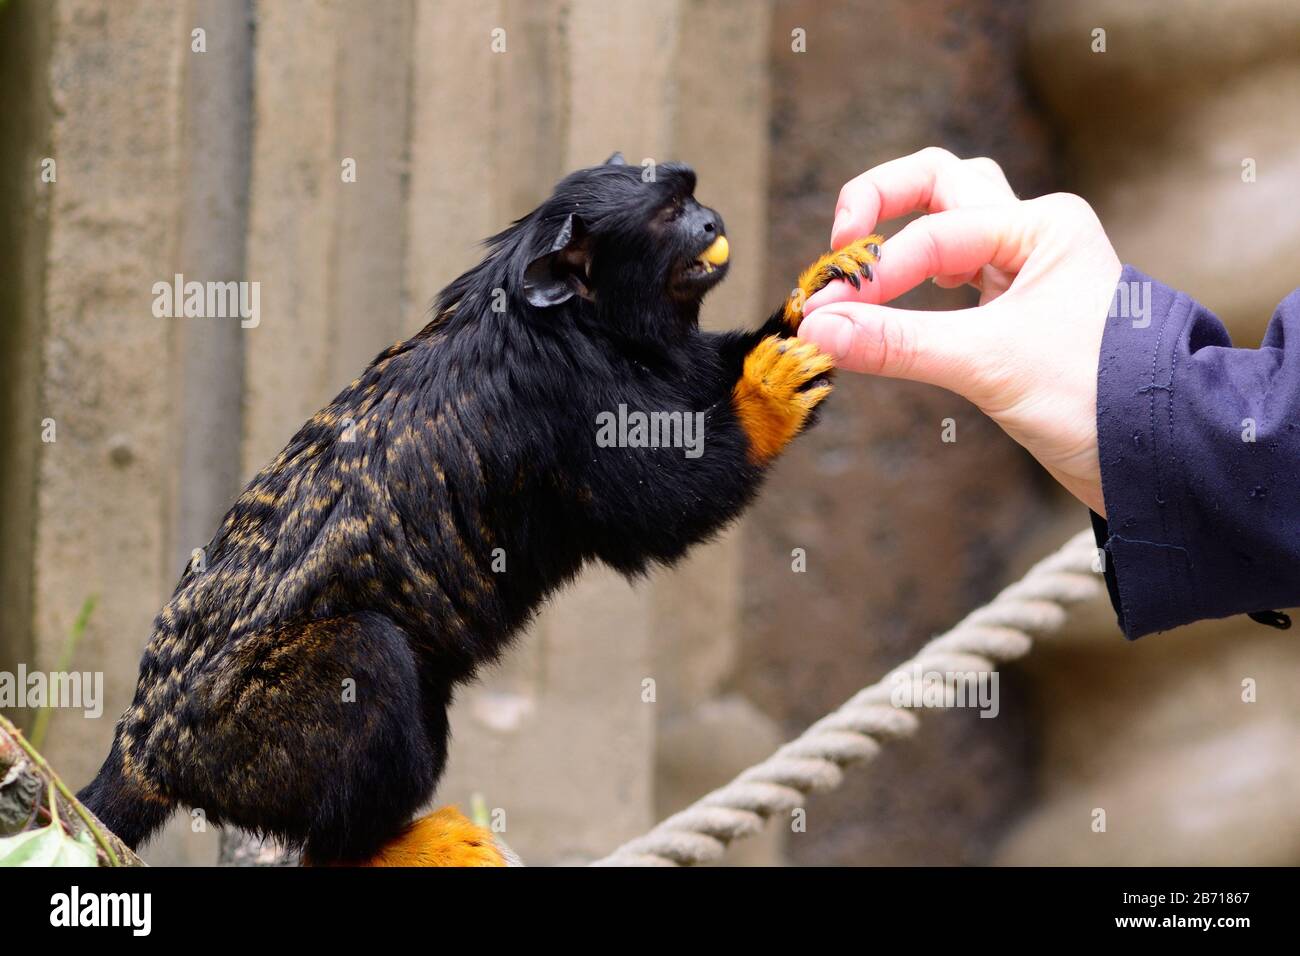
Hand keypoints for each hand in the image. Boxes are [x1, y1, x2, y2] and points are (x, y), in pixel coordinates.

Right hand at [798, 147, 1121, 515]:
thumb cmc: (1097, 397)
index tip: (823, 314)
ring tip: (858, 272)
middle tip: (838, 245)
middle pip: (939, 183)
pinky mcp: (1012, 310)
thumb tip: (817, 330)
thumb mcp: (987, 364)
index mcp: (1041, 226)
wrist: (1156, 454)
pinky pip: (951, 270)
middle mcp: (1032, 234)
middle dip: (881, 200)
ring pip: (947, 218)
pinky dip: (912, 278)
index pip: (934, 233)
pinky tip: (890, 304)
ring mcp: (1023, 269)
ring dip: (899, 231)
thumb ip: (897, 343)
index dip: (875, 273)